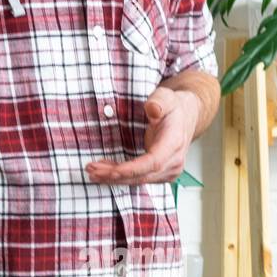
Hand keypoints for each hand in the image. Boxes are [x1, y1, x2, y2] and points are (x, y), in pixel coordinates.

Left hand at [85, 86, 199, 185]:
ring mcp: (169, 170)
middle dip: (115, 175)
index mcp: (174, 143)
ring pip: (139, 180)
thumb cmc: (172, 106)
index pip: (153, 162)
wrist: (185, 116)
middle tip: (92, 171)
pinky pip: (140, 178)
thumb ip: (158, 102)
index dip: (131, 169)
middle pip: (143, 175)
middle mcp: (174, 161)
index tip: (111, 172)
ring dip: (115, 178)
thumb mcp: (165, 97)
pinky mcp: (161, 173)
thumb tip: (153, 109)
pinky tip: (105, 170)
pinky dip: (121, 176)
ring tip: (93, 172)